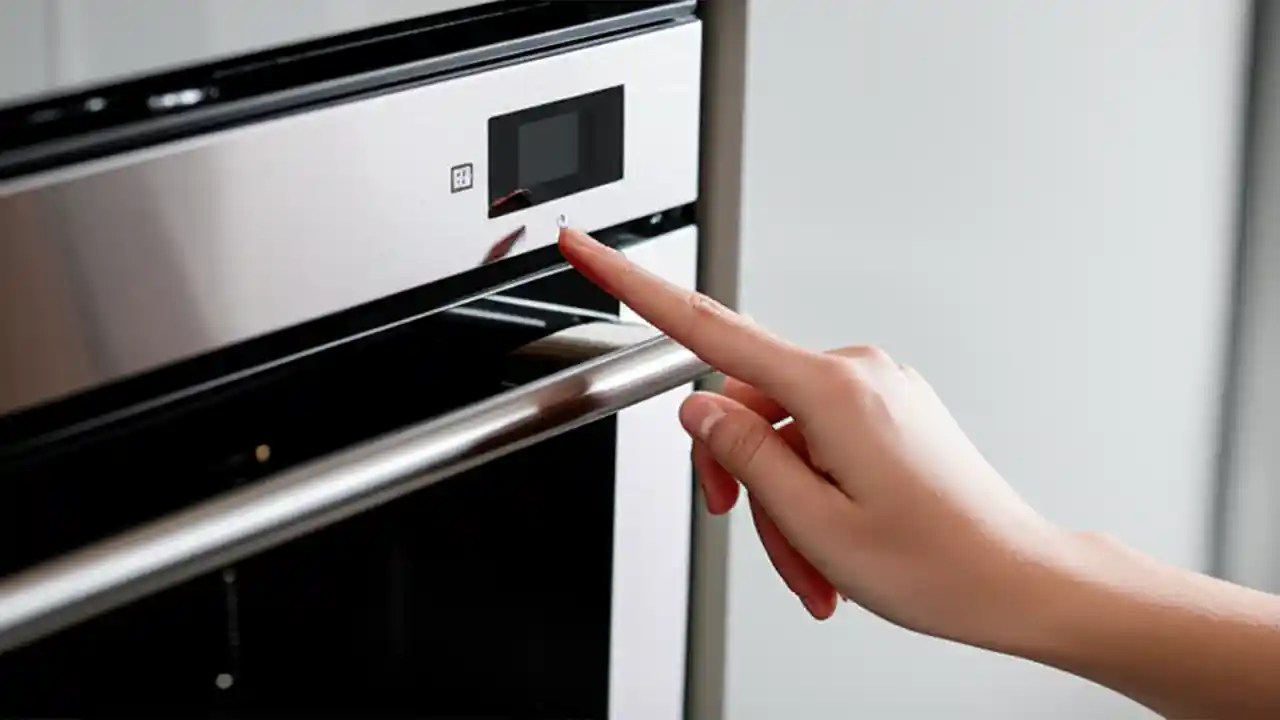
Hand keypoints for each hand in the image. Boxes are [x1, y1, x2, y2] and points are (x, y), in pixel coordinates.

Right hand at [559, 227, 1074, 650]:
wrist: (1018, 579)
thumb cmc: (939, 564)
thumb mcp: (815, 523)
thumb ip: (743, 455)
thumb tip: (696, 410)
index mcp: (831, 391)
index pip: (706, 329)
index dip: (634, 286)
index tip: (588, 249)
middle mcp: (854, 373)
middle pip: (744, 409)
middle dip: (745, 485)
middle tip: (777, 553)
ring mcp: (874, 389)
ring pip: (781, 435)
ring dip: (784, 506)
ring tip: (817, 570)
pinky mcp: (885, 409)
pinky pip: (817, 439)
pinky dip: (811, 493)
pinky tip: (835, 545)